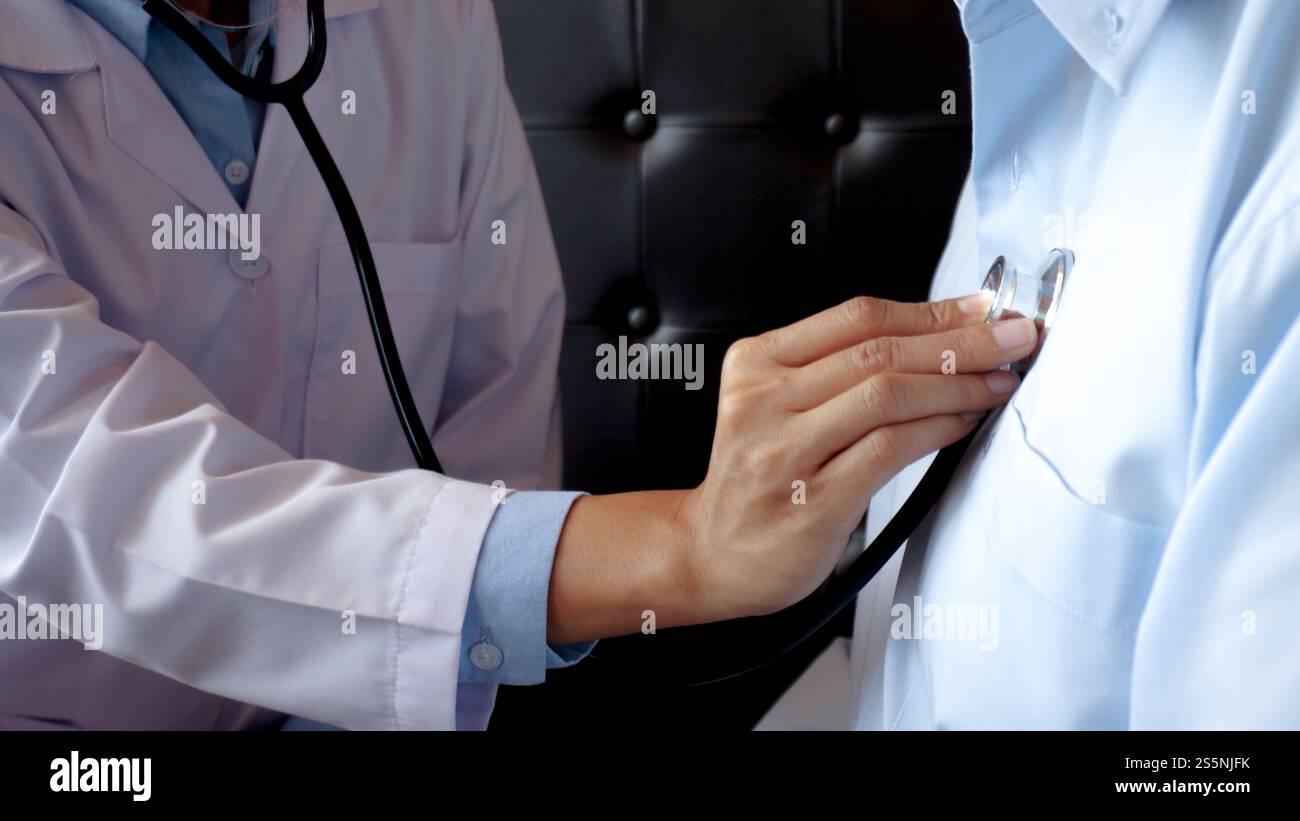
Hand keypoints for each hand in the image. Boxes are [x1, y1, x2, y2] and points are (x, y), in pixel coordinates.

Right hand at [678, 293, 1037, 617]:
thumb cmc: (757, 479)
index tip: (983, 307)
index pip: (857, 317)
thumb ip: (832, 370)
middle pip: (878, 351)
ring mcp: (785, 451)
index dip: (930, 309)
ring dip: (958, 382)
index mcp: (755, 362)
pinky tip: (964, 421)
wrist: (712, 553)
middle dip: (961, 339)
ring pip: (887, 394)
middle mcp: (764, 400)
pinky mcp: (813, 500)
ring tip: (1000, 380)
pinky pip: (889, 449)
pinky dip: (937, 429)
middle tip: (1016, 335)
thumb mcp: (772, 404)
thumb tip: (934, 335)